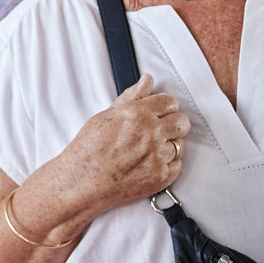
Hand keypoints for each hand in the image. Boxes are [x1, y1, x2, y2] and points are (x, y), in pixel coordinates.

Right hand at [58, 74, 186, 213]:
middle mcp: (151, 134)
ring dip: (167, 146)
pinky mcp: (161, 177)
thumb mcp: (106, 116)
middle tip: (158, 132)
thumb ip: (131, 97)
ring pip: (179, 145)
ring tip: (147, 151)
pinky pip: (177, 165)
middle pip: (181, 122)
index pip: (170, 103)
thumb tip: (147, 80)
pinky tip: (149, 164)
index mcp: (137, 114)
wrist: (82, 181)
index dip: (165, 108)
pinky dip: (166, 165)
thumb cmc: (88, 150)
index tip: (160, 114)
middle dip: (172, 125)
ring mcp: (157, 156)